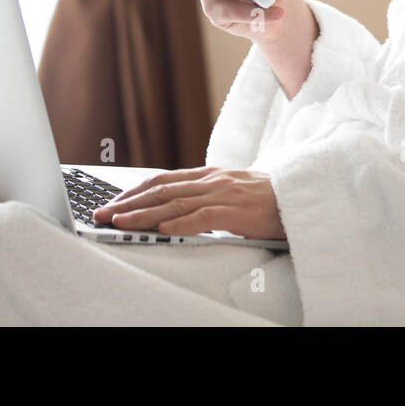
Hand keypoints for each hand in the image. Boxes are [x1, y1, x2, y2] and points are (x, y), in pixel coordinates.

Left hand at [92, 167, 285, 239]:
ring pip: (175, 203)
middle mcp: (212, 180)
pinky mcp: (237, 211)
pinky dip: (180, 223)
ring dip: (144, 214)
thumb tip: (175, 209)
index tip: (112, 202)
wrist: (301, 198)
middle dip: (128, 202)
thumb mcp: (232, 192)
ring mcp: (224, 193)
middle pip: (161, 190)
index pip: (163, 180)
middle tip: (103, 214)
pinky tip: (163, 229)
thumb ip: (206, 196)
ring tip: (121, 222)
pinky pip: (203, 217)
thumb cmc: (268, 200)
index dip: (134, 191)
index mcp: (209, 175)